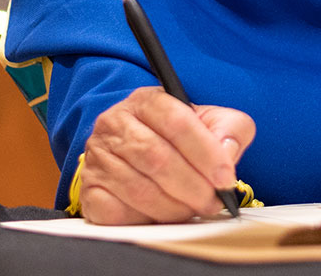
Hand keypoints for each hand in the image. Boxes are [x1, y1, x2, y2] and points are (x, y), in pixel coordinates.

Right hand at [78, 87, 254, 223]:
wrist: (140, 155)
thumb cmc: (180, 140)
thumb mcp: (211, 122)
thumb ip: (230, 129)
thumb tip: (227, 151)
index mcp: (147, 100)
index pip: (177, 122)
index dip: (205, 153)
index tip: (225, 179)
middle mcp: (115, 124)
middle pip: (157, 158)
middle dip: (193, 186)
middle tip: (213, 202)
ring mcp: (98, 158)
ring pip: (140, 189)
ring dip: (174, 207)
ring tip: (192, 209)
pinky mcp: (89, 190)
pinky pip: (118, 212)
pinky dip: (146, 219)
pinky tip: (161, 215)